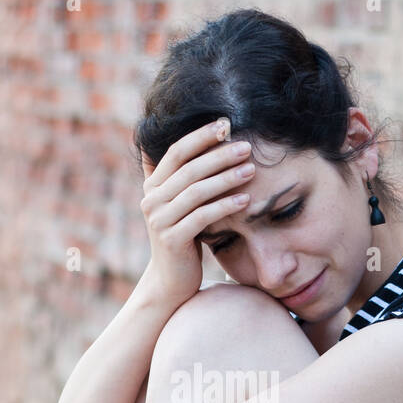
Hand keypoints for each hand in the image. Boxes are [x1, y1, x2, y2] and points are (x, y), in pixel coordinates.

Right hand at [139, 118, 255, 307]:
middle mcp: (151, 200)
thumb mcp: (179, 204)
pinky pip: (202, 217)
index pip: (177, 151)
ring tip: (251, 170)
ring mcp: (159, 220)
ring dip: (226, 178)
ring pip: (196, 191)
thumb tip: (194, 140)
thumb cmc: (183, 236)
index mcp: (153, 185)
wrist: (171, 279)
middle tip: (247, 146)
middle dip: (219, 155)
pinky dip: (225, 206)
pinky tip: (246, 199)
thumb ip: (181, 177)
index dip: (201, 135)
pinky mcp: (172, 240)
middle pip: (189, 169)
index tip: (227, 123)